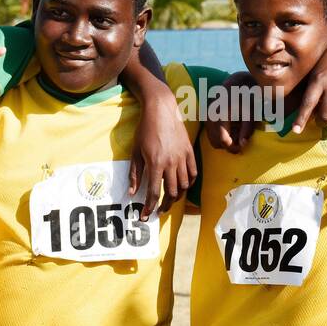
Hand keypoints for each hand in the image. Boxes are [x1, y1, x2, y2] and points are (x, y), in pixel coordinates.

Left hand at [128, 91, 195, 219]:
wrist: (161, 109)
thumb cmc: (145, 129)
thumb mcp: (135, 151)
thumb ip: (135, 174)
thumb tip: (132, 193)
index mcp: (155, 163)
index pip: (154, 192)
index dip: (149, 207)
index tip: (146, 216)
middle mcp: (171, 162)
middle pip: (171, 192)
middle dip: (165, 205)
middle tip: (159, 211)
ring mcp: (182, 157)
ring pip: (185, 185)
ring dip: (177, 196)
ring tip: (171, 200)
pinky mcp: (190, 151)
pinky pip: (193, 172)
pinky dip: (190, 183)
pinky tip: (184, 186)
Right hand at [206, 72, 257, 153]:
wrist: (236, 84)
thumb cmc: (246, 98)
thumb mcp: (250, 113)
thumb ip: (247, 130)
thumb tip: (243, 145)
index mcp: (221, 115)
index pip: (224, 140)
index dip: (234, 147)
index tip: (243, 146)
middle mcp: (211, 116)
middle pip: (216, 142)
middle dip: (229, 145)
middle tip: (240, 140)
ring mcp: (207, 116)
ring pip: (212, 139)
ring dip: (224, 141)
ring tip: (236, 133)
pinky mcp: (206, 117)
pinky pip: (211, 133)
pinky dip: (219, 135)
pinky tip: (230, 128)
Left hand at [294, 43, 326, 132]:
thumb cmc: (325, 68)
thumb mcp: (314, 77)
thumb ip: (310, 96)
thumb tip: (306, 119)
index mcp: (318, 81)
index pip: (308, 103)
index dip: (301, 119)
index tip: (296, 131)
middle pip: (326, 116)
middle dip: (322, 122)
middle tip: (322, 119)